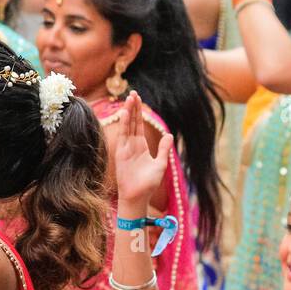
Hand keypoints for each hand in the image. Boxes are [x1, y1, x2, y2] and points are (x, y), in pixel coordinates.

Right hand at [114, 92, 173, 209]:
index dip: (139, 112)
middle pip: (132, 122)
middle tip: (133, 93)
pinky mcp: (121, 153)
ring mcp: (126, 148)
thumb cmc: (148, 184)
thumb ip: (164, 149)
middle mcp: (132, 145)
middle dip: (133, 108)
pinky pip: (123, 135)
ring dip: (129, 112)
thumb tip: (168, 134)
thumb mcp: (160, 164)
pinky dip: (124, 124)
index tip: (139, 99)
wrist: (138, 196)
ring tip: (130, 98)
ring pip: (127, 126)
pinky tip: (126, 113)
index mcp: (141, 147)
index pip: (139, 126)